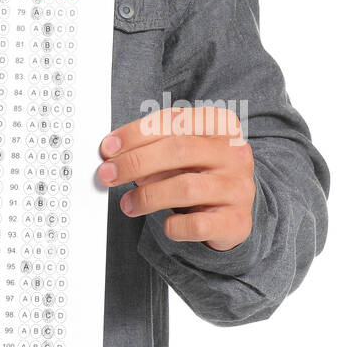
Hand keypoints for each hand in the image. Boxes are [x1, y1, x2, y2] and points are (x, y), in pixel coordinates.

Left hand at [97, 105, 254, 249]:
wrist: (233, 209)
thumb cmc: (200, 172)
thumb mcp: (181, 152)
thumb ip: (152, 147)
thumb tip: (113, 155)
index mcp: (221, 124)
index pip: (173, 120)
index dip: (135, 134)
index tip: (108, 148)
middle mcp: (235, 153)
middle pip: (178, 150)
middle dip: (136, 162)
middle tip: (108, 174)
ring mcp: (238, 187)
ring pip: (185, 187)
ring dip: (147, 196)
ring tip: (127, 203)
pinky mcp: (237, 221)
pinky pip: (197, 224)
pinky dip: (174, 226)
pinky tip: (165, 225)